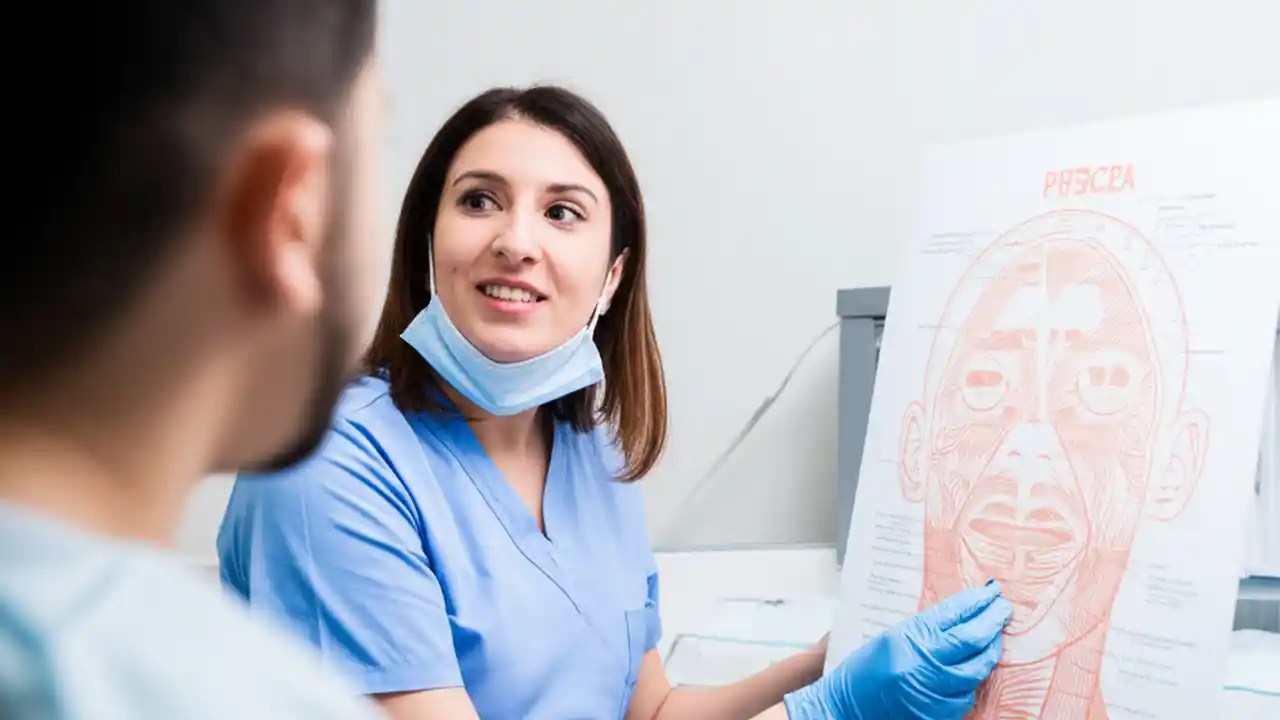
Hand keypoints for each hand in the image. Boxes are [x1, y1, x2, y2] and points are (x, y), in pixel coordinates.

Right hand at [782, 581, 1010, 719]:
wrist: (846, 708)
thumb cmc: (863, 672)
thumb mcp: (890, 639)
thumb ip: (924, 630)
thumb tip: (960, 615)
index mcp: (906, 639)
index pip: (952, 614)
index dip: (976, 601)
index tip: (992, 593)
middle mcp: (921, 665)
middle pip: (971, 639)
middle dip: (992, 621)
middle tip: (1003, 609)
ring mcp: (931, 692)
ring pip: (977, 669)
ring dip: (990, 651)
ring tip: (995, 638)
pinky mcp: (937, 715)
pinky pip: (967, 696)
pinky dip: (973, 681)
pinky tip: (976, 670)